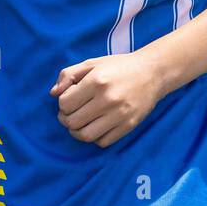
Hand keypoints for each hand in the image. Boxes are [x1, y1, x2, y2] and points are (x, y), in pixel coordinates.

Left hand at [51, 53, 168, 148]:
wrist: (153, 72)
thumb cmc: (119, 66)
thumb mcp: (92, 63)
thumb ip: (68, 75)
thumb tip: (53, 94)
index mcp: (97, 81)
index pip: (65, 103)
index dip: (62, 103)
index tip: (70, 99)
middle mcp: (108, 99)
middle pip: (72, 121)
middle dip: (66, 119)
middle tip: (70, 113)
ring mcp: (120, 114)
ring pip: (85, 135)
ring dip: (77, 132)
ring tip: (80, 123)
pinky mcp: (129, 125)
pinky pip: (103, 142)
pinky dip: (95, 138)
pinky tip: (96, 126)